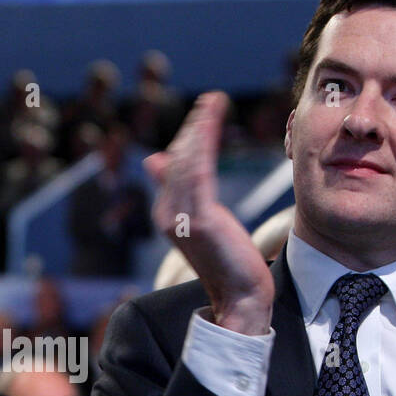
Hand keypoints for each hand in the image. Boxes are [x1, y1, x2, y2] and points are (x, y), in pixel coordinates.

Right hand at [145, 91, 273, 333]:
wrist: (240, 294)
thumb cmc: (227, 259)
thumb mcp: (200, 219)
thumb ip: (180, 191)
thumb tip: (155, 159)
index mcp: (165, 213)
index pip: (172, 165)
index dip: (188, 137)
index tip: (205, 113)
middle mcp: (166, 214)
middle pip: (177, 160)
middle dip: (194, 127)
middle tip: (212, 100)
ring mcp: (180, 218)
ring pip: (186, 162)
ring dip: (200, 128)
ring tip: (214, 103)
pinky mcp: (198, 219)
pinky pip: (198, 172)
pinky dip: (204, 144)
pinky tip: (211, 124)